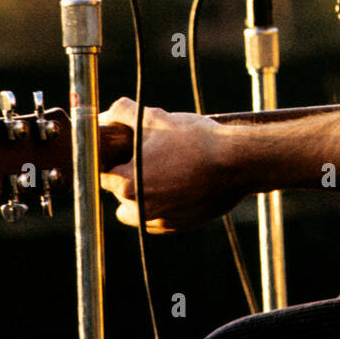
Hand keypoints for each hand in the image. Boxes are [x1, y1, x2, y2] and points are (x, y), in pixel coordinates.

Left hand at [99, 97, 244, 233]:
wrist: (237, 162)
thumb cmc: (195, 140)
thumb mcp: (154, 117)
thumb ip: (123, 112)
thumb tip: (107, 114)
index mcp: (127, 184)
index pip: (102, 174)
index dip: (111, 159)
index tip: (122, 150)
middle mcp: (140, 209)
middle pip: (119, 193)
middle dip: (128, 175)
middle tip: (148, 155)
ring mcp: (162, 221)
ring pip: (138, 210)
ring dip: (143, 195)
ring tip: (163, 172)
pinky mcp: (181, 226)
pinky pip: (161, 217)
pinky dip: (165, 204)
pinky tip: (180, 184)